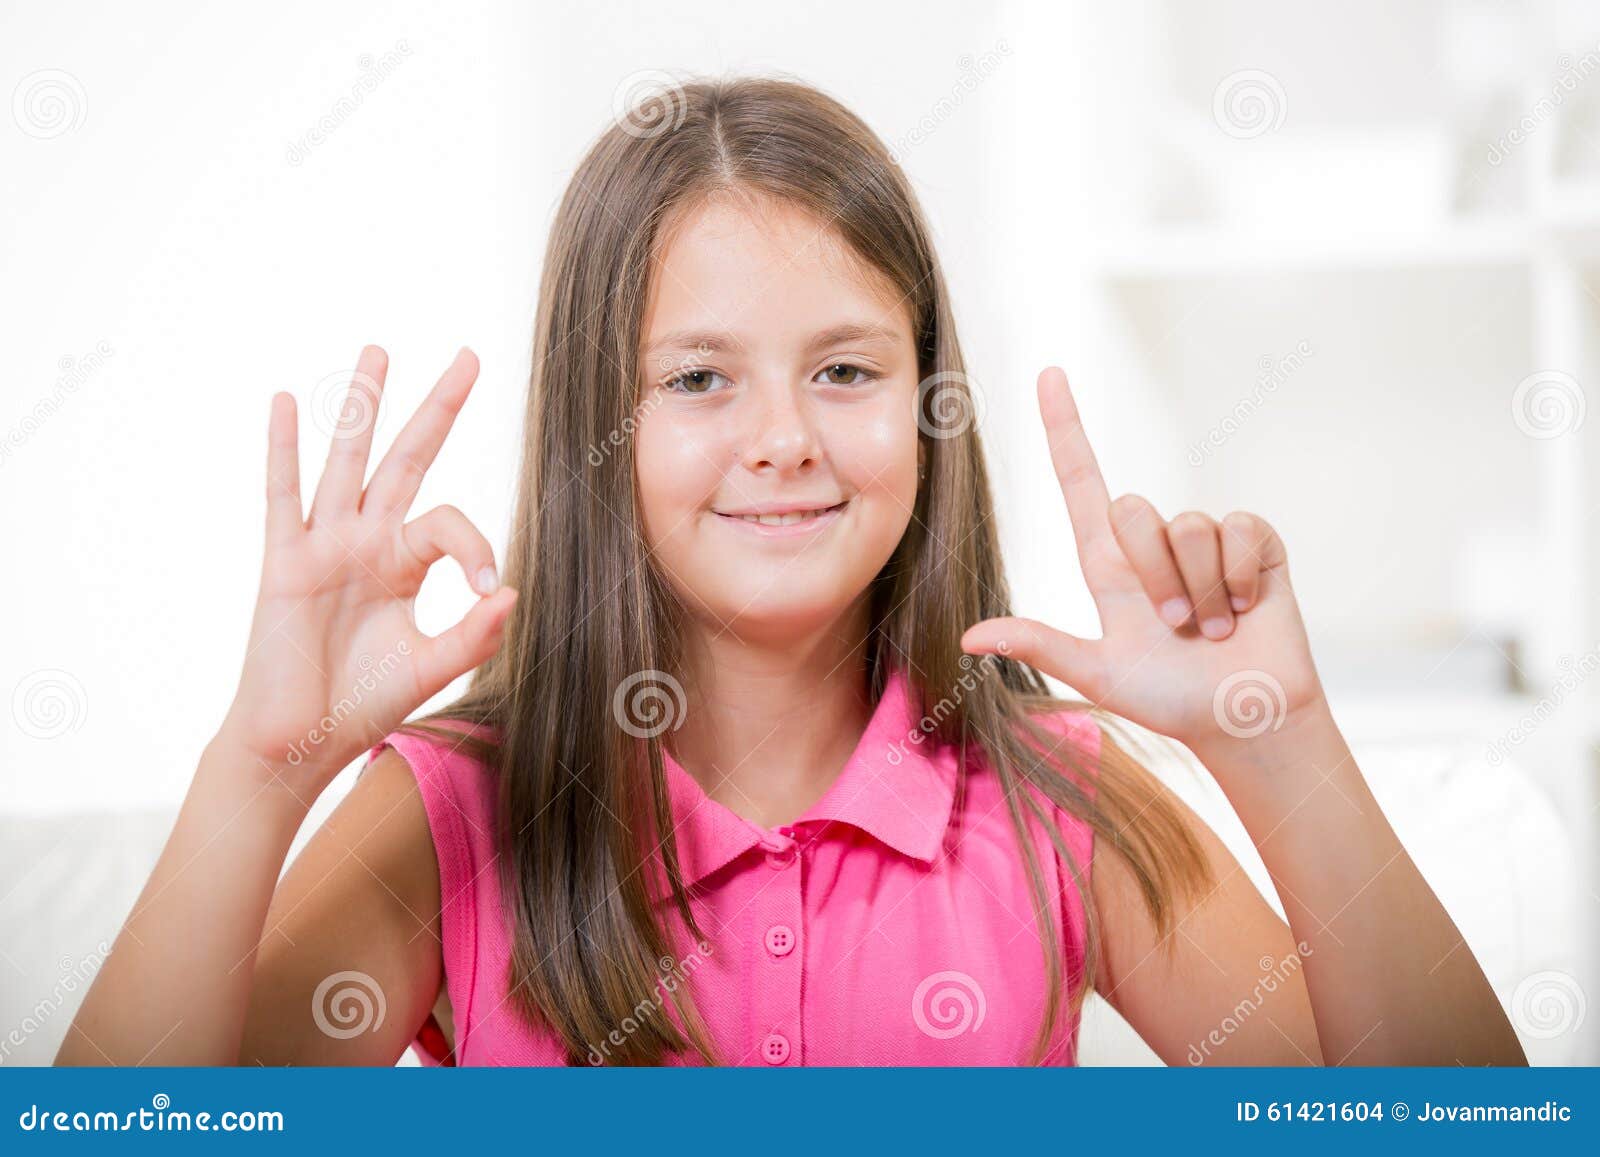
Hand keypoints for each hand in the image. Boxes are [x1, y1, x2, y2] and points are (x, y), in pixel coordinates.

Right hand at [216, 345, 517, 796]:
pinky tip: (289, 403)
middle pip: (408, 458)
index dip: (476, 543)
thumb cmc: (361, 707)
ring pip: (348, 459)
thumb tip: (511, 591)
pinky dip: (285, 449)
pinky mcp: (284, 564)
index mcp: (403, 563)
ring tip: (379, 350)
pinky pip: (284, 497)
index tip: (488, 587)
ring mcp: (324, 547)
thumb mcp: (431, 667)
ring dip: (363, 405)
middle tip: (468, 355)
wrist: (299, 744)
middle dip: (438, 408)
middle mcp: (367, 543)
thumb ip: (473, 633)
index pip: (449, 521)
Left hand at [961, 367, 1324, 754]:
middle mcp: (1154, 543)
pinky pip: (1238, 530)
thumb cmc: (1171, 700)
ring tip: (1213, 627)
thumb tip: (969, 637)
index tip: (1049, 374)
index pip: (1080, 480)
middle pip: (1131, 508)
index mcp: (1108, 565)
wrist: (1245, 720)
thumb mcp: (1098, 675)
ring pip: (1188, 525)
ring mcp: (1205, 541)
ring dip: (1201, 590)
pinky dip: (1240, 579)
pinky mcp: (1253, 543)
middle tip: (1174, 626)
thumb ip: (1040, 646)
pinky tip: (1247, 608)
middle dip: (1153, 575)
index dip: (1064, 427)